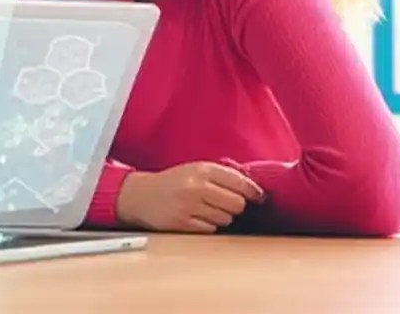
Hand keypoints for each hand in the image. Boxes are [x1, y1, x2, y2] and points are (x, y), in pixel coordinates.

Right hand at [116, 162, 263, 232]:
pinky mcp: (183, 223)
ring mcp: (189, 206)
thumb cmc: (171, 182)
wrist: (140, 195)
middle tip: (226, 203)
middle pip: (237, 204)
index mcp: (201, 170)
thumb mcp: (194, 170)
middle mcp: (196, 187)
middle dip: (235, 206)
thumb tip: (252, 186)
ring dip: (221, 217)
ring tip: (206, 209)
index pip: (240, 182)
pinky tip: (197, 218)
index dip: (254, 192)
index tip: (259, 197)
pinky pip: (211, 229)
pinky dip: (208, 226)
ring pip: (225, 219)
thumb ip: (220, 174)